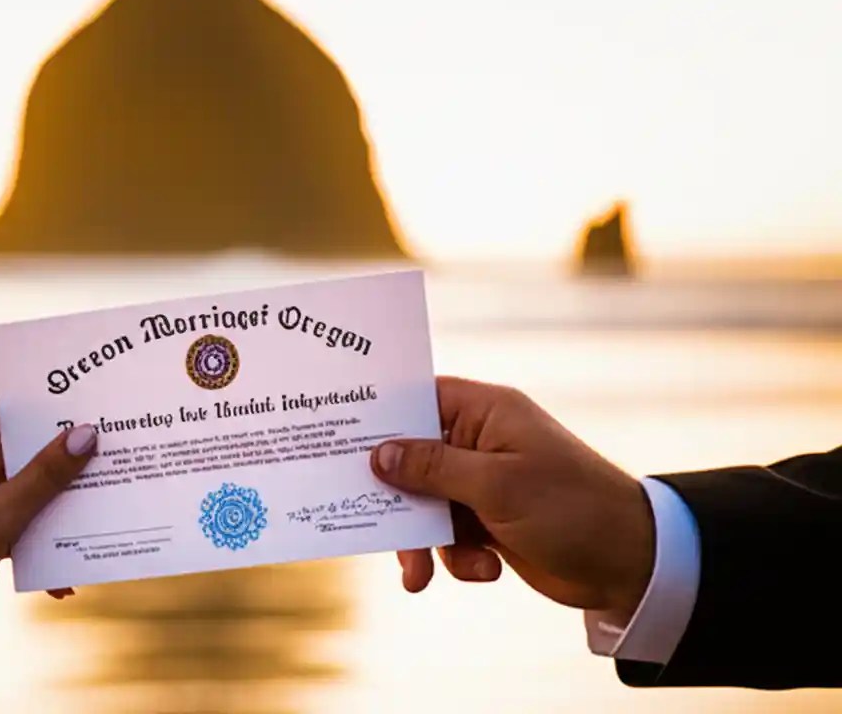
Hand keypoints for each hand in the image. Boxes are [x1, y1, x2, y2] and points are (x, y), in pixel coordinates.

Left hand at [0, 397, 96, 695]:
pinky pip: (27, 521)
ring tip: (109, 510)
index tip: (101, 403)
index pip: (15, 406)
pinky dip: (47, 540)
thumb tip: (86, 435)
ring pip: (34, 487)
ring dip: (64, 504)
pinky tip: (71, 571)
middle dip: (72, 458)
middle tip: (122, 454)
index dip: (56, 404)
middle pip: (32, 447)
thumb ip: (44, 476)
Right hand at [371, 377, 653, 617]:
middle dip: (396, 500)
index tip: (341, 441)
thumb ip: (433, 468)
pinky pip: (446, 535)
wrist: (631, 564)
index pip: (416, 399)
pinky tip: (485, 571)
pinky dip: (455, 559)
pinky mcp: (488, 520)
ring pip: (423, 504)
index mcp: (484, 413)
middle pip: (410, 459)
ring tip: (424, 574)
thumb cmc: (571, 508)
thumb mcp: (496, 486)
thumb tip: (378, 454)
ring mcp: (483, 482)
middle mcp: (479, 441)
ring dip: (425, 541)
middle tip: (373, 527)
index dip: (379, 419)